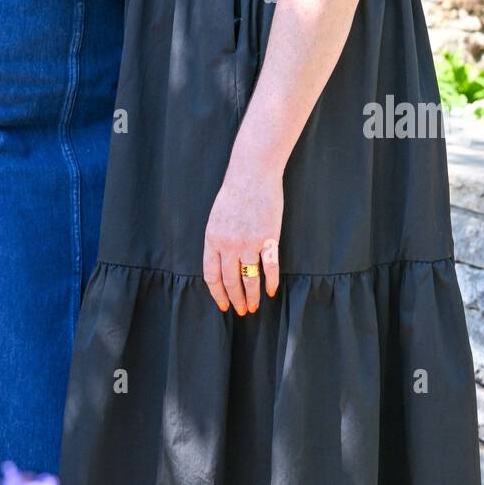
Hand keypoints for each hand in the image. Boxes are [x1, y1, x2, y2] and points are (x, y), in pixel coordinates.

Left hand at [203, 120, 284, 315]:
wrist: (252, 173)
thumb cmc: (236, 192)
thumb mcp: (218, 217)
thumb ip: (219, 239)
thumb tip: (223, 262)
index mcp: (212, 238)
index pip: (211, 275)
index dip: (217, 293)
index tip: (223, 305)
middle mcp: (227, 244)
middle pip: (229, 281)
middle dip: (235, 299)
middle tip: (242, 311)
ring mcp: (247, 242)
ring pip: (248, 279)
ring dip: (252, 296)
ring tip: (255, 306)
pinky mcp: (267, 238)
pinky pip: (269, 268)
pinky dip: (271, 282)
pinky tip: (272, 291)